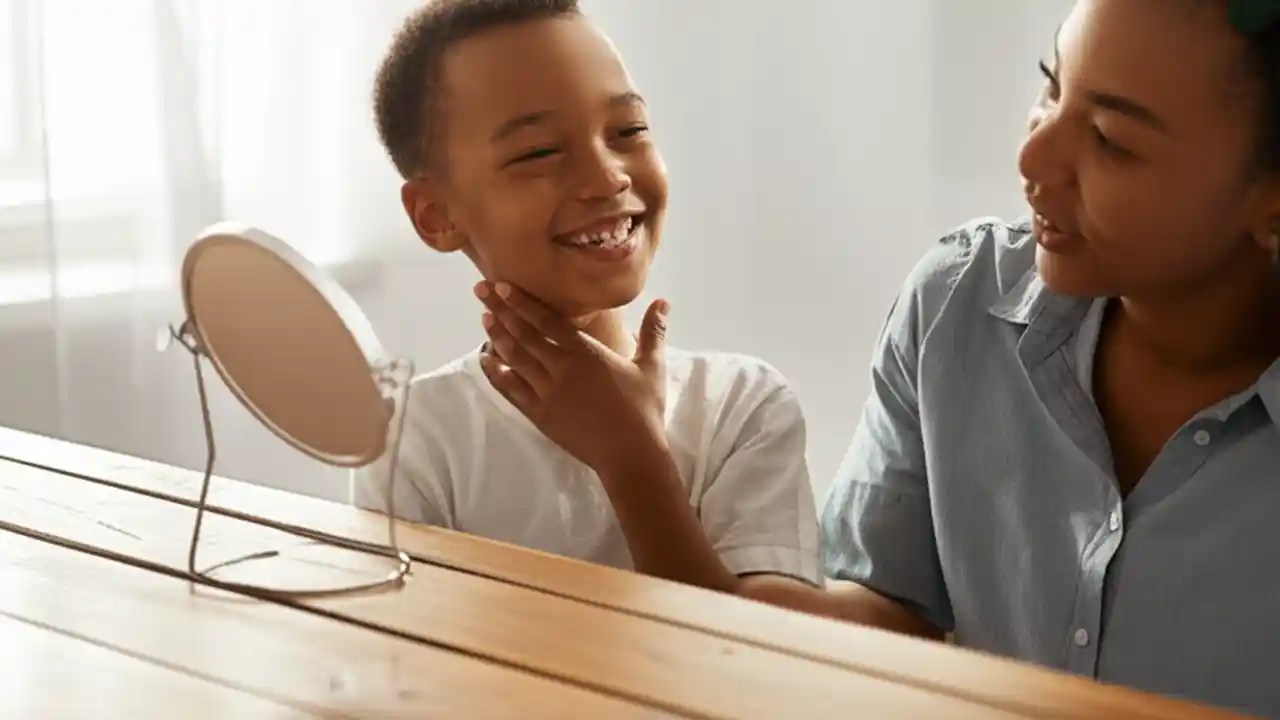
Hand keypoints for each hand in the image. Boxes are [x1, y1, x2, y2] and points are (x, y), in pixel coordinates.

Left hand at [474, 281, 669, 473]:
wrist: (630, 453)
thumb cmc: (644, 409)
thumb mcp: (651, 367)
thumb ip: (653, 332)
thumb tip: (663, 302)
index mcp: (586, 353)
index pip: (548, 321)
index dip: (523, 302)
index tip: (503, 286)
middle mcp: (561, 368)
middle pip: (524, 334)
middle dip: (501, 310)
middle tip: (481, 290)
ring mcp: (547, 392)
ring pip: (514, 358)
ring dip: (497, 336)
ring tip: (484, 318)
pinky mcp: (539, 414)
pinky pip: (511, 389)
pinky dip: (495, 373)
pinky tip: (485, 360)